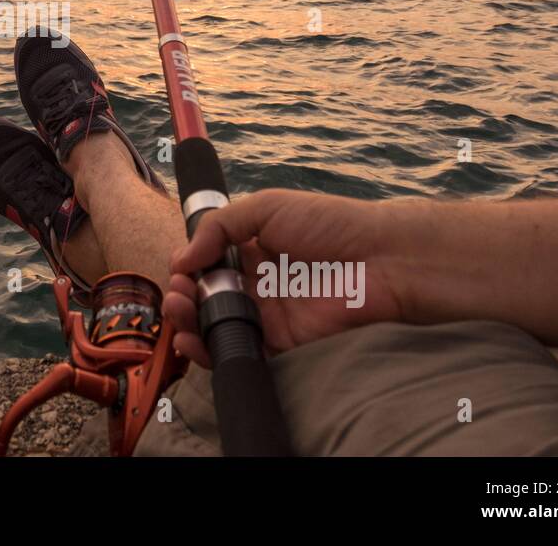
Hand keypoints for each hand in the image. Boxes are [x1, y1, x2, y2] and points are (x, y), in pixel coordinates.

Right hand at [163, 189, 412, 362]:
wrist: (381, 261)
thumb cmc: (330, 225)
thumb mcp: (268, 207)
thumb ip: (220, 226)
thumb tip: (181, 256)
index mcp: (252, 249)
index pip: (208, 263)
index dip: (188, 269)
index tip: (178, 270)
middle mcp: (257, 284)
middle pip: (207, 296)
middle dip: (183, 297)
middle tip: (176, 295)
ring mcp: (268, 316)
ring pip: (217, 325)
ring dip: (189, 323)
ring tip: (179, 312)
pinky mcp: (282, 345)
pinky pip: (240, 351)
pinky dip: (210, 351)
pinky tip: (191, 343)